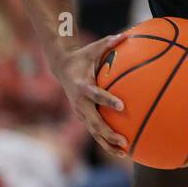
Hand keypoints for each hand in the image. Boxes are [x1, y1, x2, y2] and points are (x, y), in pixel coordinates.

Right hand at [53, 32, 129, 158]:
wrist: (61, 68)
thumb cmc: (82, 56)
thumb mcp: (93, 48)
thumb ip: (109, 42)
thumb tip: (126, 34)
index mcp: (82, 86)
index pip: (96, 95)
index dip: (108, 101)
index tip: (122, 106)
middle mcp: (80, 103)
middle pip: (94, 121)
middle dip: (108, 132)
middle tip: (123, 140)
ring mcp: (80, 112)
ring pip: (93, 132)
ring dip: (107, 143)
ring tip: (124, 152)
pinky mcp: (82, 117)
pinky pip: (94, 132)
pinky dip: (105, 142)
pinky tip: (120, 150)